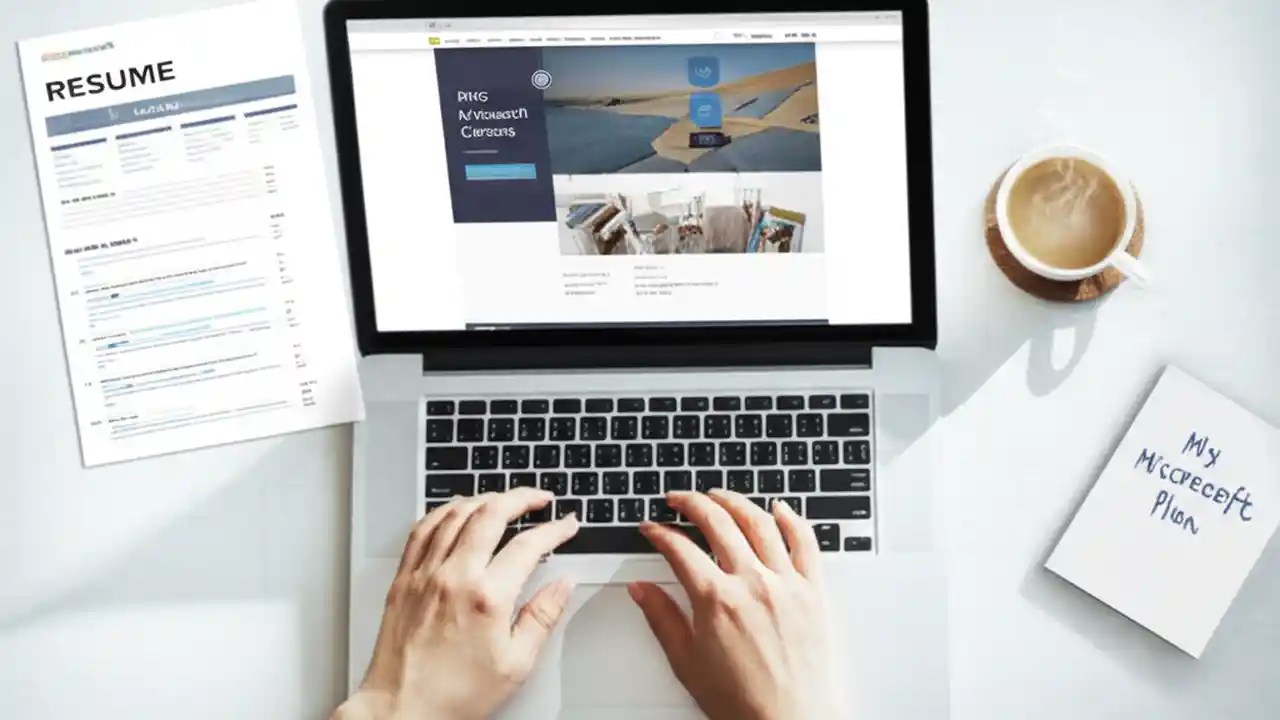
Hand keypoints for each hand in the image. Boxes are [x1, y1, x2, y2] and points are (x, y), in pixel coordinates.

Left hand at [333, 489, 578, 719]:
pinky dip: (444, 511)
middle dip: (521, 498)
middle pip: (491, 513)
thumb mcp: (515, 664)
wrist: (402, 710)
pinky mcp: (404, 579)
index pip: (529, 544)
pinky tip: (456, 512)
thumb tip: (562, 586)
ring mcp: (425, 574)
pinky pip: (423, 529)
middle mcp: (454, 577)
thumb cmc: (454, 695)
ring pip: (456, 513)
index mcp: (487, 598)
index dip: (554, 528)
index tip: (565, 524)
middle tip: (538, 499)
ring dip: (484, 499)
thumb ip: (543, 617)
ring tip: (502, 500)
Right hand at [629, 491, 842, 719]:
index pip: (679, 547)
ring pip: (759, 521)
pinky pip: (805, 541)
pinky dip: (791, 518)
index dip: (660, 532)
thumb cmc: (743, 701)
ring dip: (734, 501)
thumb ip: (662, 618)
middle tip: (678, 500)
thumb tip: (641, 590)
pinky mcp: (813, 590)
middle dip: (691, 503)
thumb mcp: (687, 662)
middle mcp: (752, 583)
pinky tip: (778, 508)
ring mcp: (785, 583)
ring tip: (718, 496)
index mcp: (715, 599)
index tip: (653, 529)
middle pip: (717, 521)